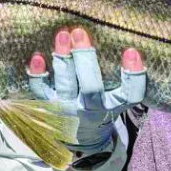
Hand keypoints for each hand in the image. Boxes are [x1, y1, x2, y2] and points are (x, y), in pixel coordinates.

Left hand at [27, 27, 144, 156]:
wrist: (84, 138)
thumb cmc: (105, 103)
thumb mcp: (118, 95)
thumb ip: (121, 75)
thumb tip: (124, 36)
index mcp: (115, 105)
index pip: (130, 94)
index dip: (133, 75)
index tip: (132, 51)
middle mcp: (91, 108)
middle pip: (91, 88)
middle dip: (85, 59)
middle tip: (80, 33)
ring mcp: (68, 107)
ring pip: (65, 85)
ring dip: (63, 59)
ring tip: (62, 35)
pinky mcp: (48, 106)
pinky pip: (40, 91)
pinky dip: (37, 75)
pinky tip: (37, 57)